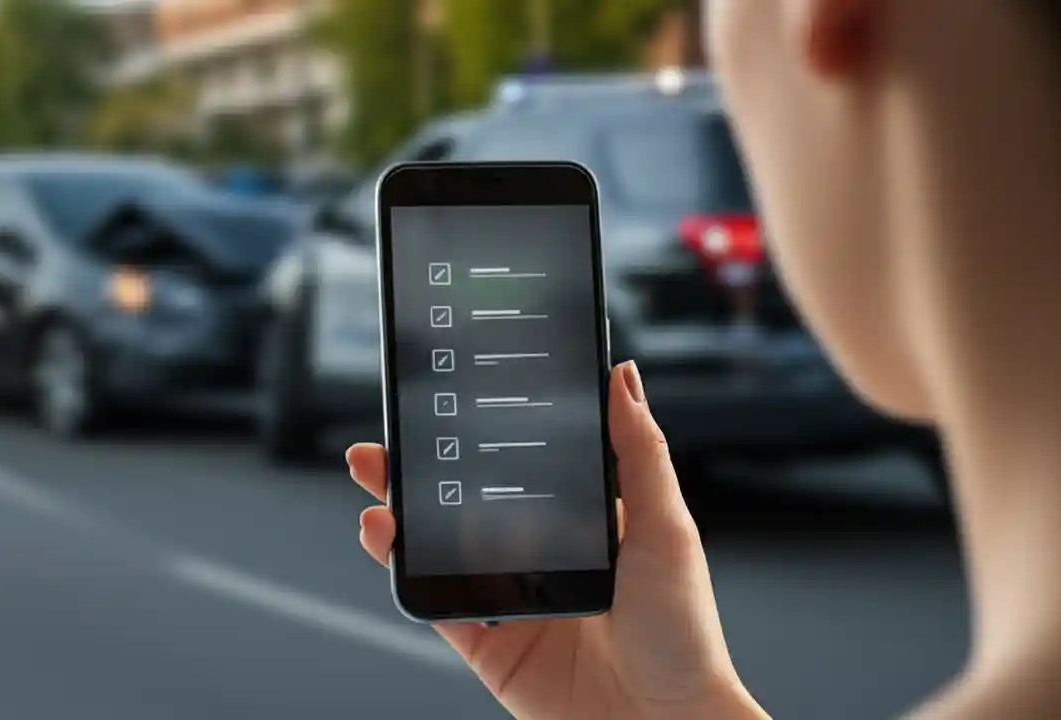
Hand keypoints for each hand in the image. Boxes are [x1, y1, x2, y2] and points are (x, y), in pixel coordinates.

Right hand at [346, 361, 767, 719]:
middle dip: (426, 464)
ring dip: (403, 508)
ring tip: (376, 475)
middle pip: (470, 498)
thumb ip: (639, 453)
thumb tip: (624, 377)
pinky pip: (436, 599)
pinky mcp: (488, 643)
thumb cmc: (684, 634)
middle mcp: (542, 554)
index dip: (485, 429)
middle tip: (392, 431)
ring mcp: (512, 598)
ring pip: (442, 543)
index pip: (525, 461)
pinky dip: (403, 566)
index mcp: (585, 520)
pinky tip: (385, 535)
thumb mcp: (665, 528)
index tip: (455, 392)